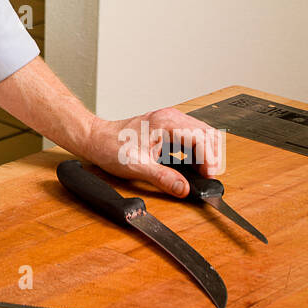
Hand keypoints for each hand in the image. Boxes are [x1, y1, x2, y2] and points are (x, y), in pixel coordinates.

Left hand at [84, 107, 223, 196]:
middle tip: (206, 176)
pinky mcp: (167, 127)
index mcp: (166, 123)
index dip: (209, 159)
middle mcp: (170, 118)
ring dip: (205, 153)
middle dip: (211, 156)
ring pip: (201, 134)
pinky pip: (191, 136)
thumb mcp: (137, 167)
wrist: (95, 139)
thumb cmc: (110, 147)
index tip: (208, 176)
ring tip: (200, 173)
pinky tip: (191, 165)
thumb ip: (163, 178)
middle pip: (206, 133)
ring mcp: (169, 120)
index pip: (201, 137)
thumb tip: (184, 189)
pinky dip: (196, 151)